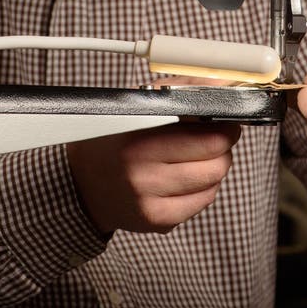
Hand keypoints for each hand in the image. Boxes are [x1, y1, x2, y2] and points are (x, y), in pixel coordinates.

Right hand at [67, 77, 239, 234]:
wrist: (81, 183)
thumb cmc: (113, 138)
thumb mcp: (138, 104)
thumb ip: (181, 90)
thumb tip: (222, 85)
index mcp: (137, 139)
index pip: (206, 135)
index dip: (223, 124)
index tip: (224, 118)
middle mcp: (142, 174)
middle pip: (215, 160)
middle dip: (222, 143)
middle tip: (216, 134)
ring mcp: (150, 202)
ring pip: (213, 181)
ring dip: (214, 164)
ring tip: (197, 154)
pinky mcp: (159, 222)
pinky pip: (203, 201)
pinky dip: (203, 186)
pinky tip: (185, 175)